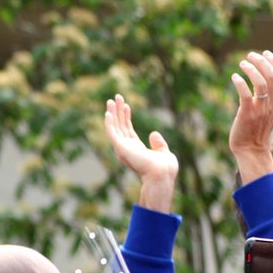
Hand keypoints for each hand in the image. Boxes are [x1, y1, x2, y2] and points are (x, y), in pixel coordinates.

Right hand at [104, 95, 178, 211]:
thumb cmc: (164, 168)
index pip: (127, 129)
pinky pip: (112, 133)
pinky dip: (109, 123)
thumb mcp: (164, 152)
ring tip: (111, 100)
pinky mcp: (120, 148)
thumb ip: (158, 144)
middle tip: (116, 97)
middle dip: (118, 111)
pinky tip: (108, 112)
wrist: (161, 174)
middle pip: (120, 126)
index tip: (126, 105)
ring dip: (112, 113)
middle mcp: (126, 148)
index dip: (126, 117)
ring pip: (115, 127)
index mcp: (135, 149)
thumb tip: (153, 133)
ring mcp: (122, 148)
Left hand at [228, 51, 272, 183]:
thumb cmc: (257, 131)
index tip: (265, 53)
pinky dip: (240, 83)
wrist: (251, 150)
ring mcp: (260, 109)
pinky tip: (234, 77)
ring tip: (242, 63)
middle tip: (250, 55)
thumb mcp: (272, 114)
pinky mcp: (247, 114)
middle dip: (262, 62)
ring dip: (251, 70)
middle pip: (272, 76)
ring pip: (261, 83)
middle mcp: (271, 104)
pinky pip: (246, 95)